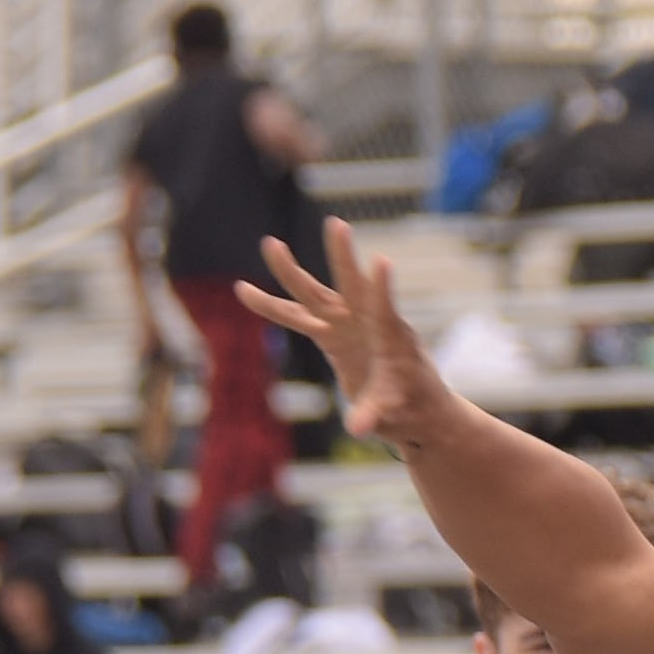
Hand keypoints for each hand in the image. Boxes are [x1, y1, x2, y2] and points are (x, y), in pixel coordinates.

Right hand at [240, 219, 445, 448]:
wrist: (411, 406)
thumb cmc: (412, 405)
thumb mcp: (395, 412)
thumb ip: (373, 414)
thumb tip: (355, 429)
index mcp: (391, 336)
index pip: (385, 308)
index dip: (382, 287)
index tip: (382, 261)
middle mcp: (367, 321)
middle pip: (349, 285)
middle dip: (342, 258)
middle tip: (337, 225)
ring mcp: (346, 323)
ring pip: (314, 295)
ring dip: (292, 273)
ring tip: (271, 243)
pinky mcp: (330, 334)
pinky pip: (295, 317)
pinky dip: (270, 306)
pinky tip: (242, 290)